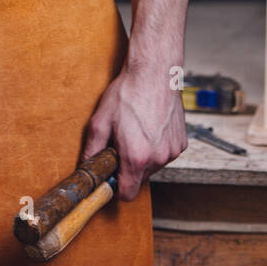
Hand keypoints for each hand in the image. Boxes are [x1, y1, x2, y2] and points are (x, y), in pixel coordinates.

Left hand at [80, 61, 186, 200]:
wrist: (154, 71)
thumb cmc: (128, 92)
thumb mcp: (101, 120)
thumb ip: (92, 149)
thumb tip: (85, 166)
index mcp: (136, 157)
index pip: (127, 194)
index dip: (117, 187)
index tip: (112, 177)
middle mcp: (157, 158)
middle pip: (140, 178)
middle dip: (129, 166)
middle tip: (122, 142)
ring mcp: (172, 151)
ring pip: (153, 166)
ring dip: (144, 155)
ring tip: (137, 130)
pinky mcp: (181, 143)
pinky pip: (165, 153)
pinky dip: (157, 145)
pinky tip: (151, 127)